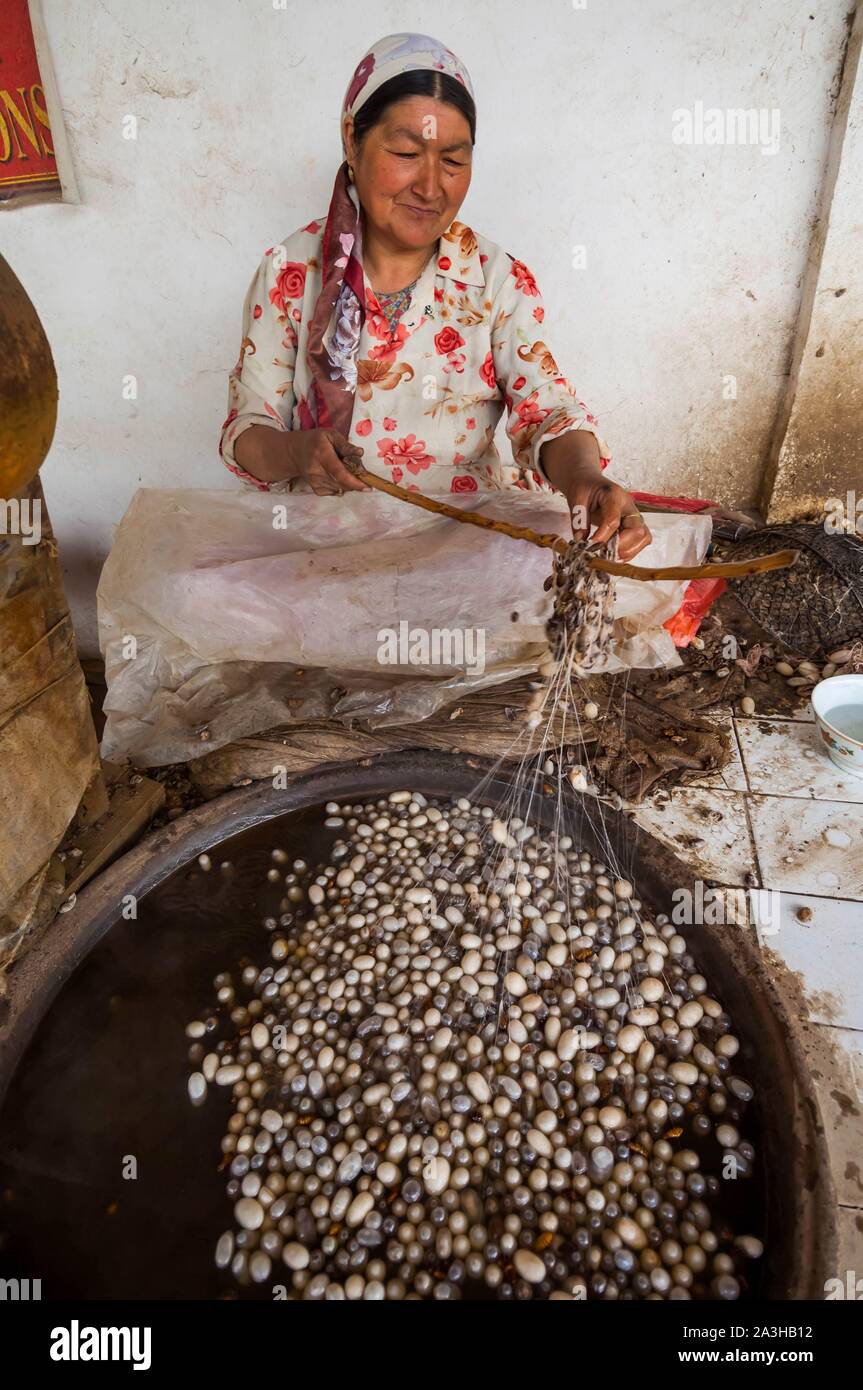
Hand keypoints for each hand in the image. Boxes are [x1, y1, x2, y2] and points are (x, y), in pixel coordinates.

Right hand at [233, 425, 369, 493]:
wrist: (296, 452)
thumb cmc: (316, 441)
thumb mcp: (331, 435)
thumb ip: (345, 444)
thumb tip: (360, 453)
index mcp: (321, 454)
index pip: (339, 473)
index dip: (354, 482)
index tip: (368, 487)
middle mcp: (316, 471)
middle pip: (342, 483)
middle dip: (355, 480)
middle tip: (359, 472)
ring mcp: (314, 482)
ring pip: (340, 488)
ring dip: (349, 483)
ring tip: (347, 470)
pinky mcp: (315, 489)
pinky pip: (335, 491)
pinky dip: (342, 486)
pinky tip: (338, 476)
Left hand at [566, 470, 651, 561]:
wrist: (591, 482)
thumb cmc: (585, 488)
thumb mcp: (576, 499)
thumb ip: (579, 520)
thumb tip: (581, 542)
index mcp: (613, 495)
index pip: (613, 519)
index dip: (603, 536)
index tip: (590, 547)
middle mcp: (629, 505)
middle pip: (637, 530)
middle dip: (621, 546)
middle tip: (602, 553)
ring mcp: (634, 515)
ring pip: (644, 537)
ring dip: (627, 551)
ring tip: (608, 555)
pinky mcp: (635, 525)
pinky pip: (641, 541)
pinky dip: (629, 552)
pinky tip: (613, 554)